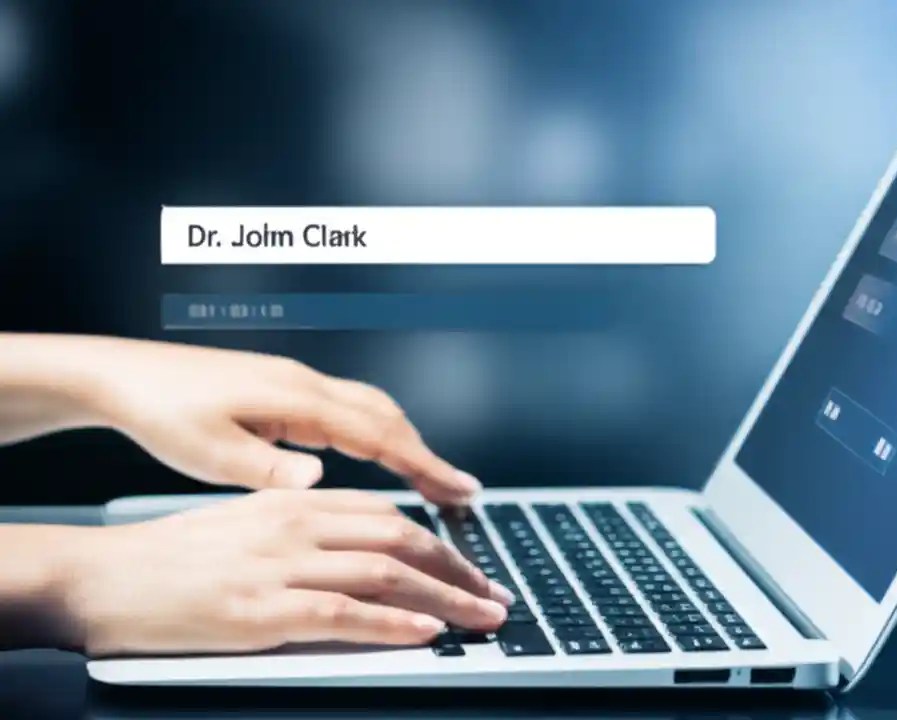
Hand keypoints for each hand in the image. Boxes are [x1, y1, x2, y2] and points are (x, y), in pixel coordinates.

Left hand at [0, 334, 478, 502]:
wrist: (122, 375)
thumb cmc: (160, 410)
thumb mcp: (208, 453)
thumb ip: (268, 468)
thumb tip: (320, 480)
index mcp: (295, 398)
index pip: (379, 434)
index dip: (426, 464)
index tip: (460, 488)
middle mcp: (303, 383)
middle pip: (387, 415)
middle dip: (428, 453)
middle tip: (458, 492)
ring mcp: (295, 381)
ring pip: (370, 407)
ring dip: (404, 440)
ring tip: (426, 476)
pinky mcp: (282, 388)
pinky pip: (347, 407)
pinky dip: (376, 431)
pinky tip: (371, 452)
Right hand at [60, 489, 513, 656]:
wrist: (101, 577)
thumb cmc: (169, 557)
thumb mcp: (246, 526)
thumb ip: (304, 532)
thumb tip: (360, 550)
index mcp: (293, 504)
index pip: (387, 517)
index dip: (440, 543)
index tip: (471, 566)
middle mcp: (295, 527)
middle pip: (401, 541)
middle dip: (459, 571)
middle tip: (494, 595)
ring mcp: (280, 568)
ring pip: (387, 576)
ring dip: (447, 600)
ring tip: (482, 619)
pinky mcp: (262, 611)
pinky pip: (345, 615)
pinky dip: (393, 626)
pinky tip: (426, 634)